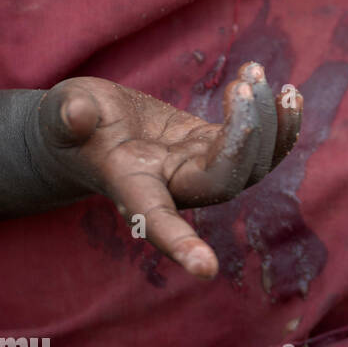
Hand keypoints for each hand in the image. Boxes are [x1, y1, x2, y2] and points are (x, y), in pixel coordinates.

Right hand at [26, 61, 301, 278]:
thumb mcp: (61, 116)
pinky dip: (275, 118)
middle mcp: (173, 187)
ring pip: (251, 165)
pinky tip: (286, 89)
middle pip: (223, 182)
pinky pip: (257, 143)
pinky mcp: (213, 147)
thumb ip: (67, 118)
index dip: (180, 243)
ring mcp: (198, 168)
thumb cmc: (68, 126)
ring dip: (270, 123)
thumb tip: (76, 115)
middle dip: (245, 136)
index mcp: (132, 188)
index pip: (157, 220)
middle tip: (243, 87)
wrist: (88, 128)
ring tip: (263, 77)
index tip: (207, 269)